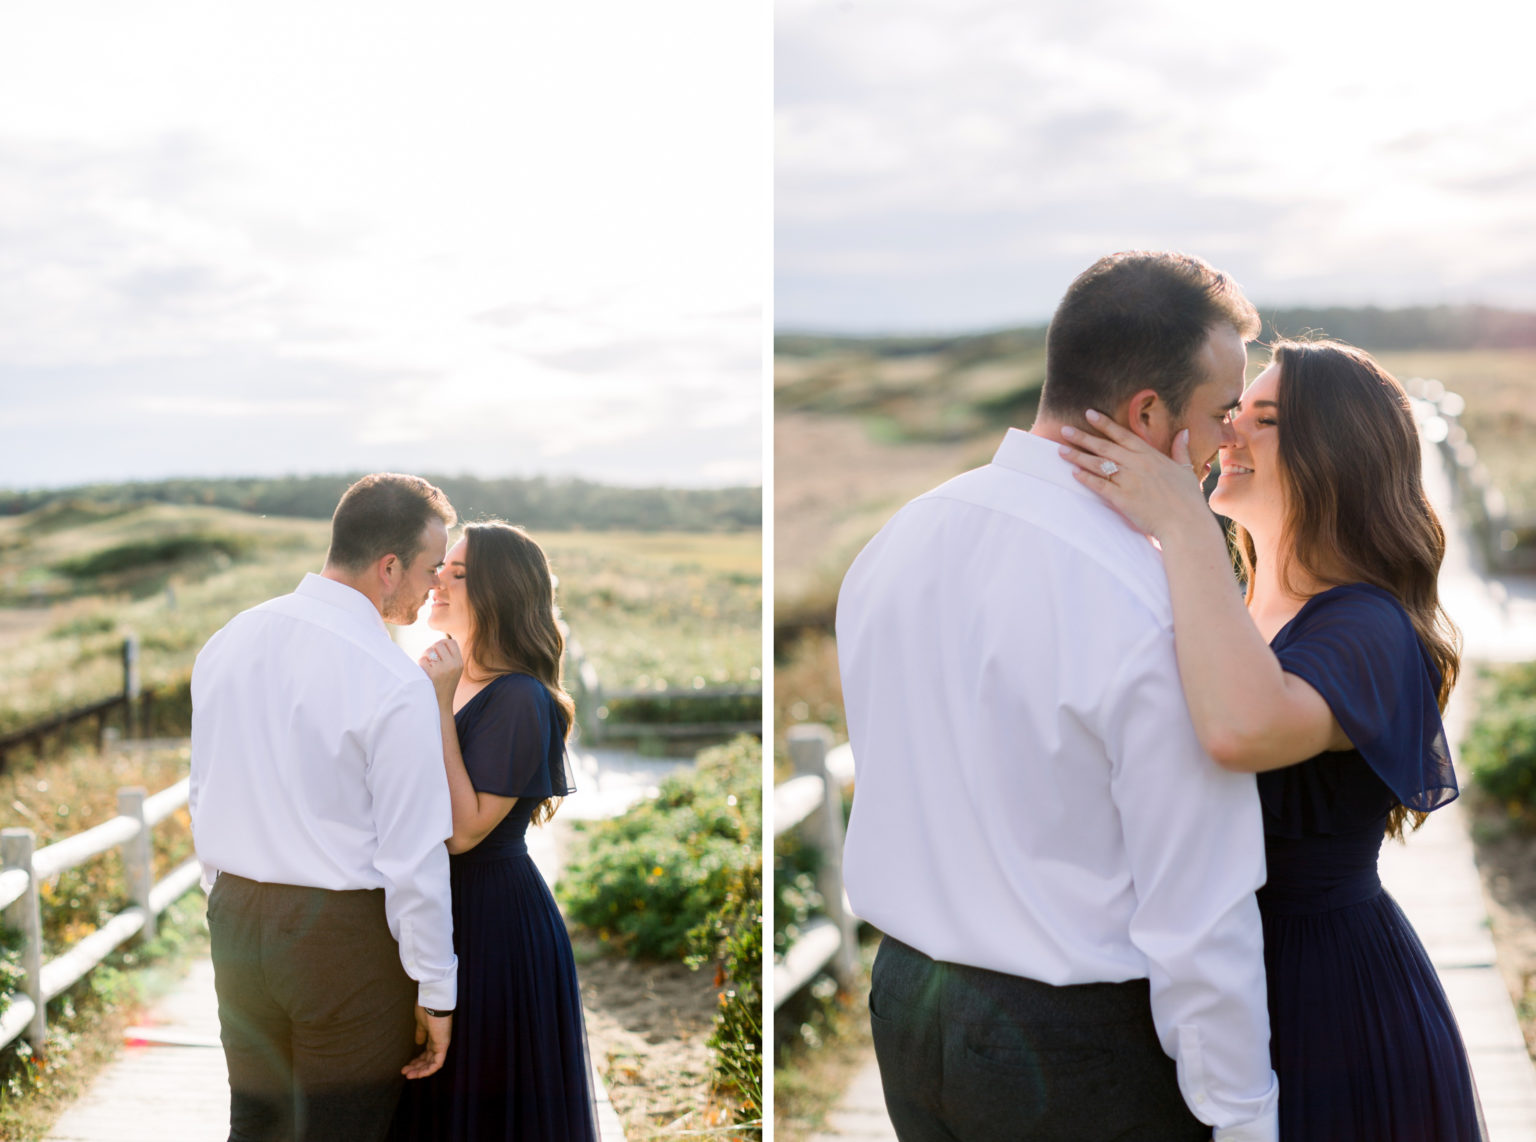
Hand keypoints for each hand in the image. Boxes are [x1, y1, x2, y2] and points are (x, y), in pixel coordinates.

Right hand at [402, 1006, 451, 1078]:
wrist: (432, 1001)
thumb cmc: (426, 1008)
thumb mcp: (421, 1023)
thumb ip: (421, 1033)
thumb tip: (418, 1043)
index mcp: (434, 1035)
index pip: (427, 1052)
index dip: (417, 1060)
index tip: (406, 1065)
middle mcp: (439, 1041)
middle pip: (428, 1059)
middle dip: (416, 1067)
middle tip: (404, 1072)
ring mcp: (442, 1043)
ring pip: (432, 1063)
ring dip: (420, 1071)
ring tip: (408, 1075)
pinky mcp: (443, 1045)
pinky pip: (437, 1063)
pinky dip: (428, 1070)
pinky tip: (418, 1074)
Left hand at [418, 638, 462, 703]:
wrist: (441, 705)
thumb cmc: (445, 686)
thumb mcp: (454, 671)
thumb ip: (450, 658)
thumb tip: (439, 643)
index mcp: (459, 663)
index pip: (451, 642)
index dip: (443, 643)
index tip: (438, 650)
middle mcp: (453, 665)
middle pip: (439, 644)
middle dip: (432, 648)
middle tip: (429, 657)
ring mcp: (442, 669)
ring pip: (429, 650)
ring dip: (425, 656)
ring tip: (426, 665)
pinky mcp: (432, 674)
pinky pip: (422, 660)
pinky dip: (420, 664)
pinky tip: (424, 672)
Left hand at [1058, 410, 1213, 539]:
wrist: (1185, 523)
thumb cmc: (1188, 499)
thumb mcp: (1186, 470)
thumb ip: (1181, 450)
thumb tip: (1184, 432)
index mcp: (1150, 455)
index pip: (1123, 435)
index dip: (1104, 424)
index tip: (1089, 414)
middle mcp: (1137, 464)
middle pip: (1104, 447)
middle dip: (1082, 438)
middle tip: (1064, 430)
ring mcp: (1129, 480)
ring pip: (1098, 464)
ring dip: (1078, 456)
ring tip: (1061, 450)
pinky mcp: (1122, 498)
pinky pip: (1100, 485)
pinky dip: (1086, 478)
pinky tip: (1074, 473)